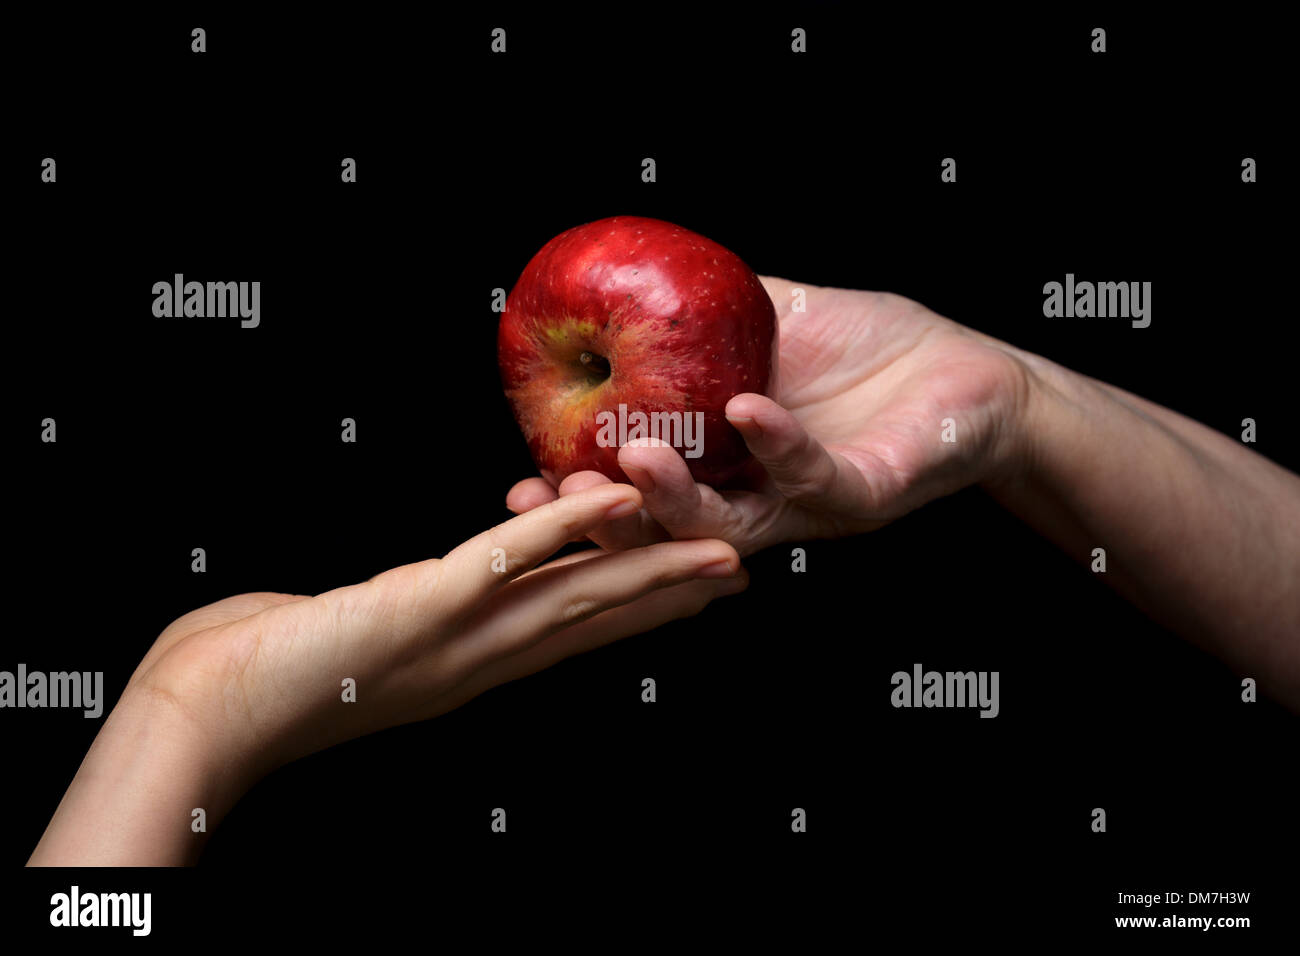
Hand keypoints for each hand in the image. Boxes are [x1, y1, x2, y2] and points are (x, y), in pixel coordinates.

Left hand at [29, 483, 744, 863]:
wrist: (202, 715)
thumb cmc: (263, 675)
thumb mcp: (366, 639)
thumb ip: (410, 611)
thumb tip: (431, 584)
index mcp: (463, 665)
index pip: (567, 635)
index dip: (634, 612)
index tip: (685, 593)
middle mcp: (473, 661)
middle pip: (590, 622)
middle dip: (667, 596)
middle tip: (735, 570)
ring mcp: (452, 637)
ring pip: (570, 597)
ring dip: (646, 573)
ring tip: (713, 552)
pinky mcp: (416, 607)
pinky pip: (500, 562)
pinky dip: (558, 530)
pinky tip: (605, 503)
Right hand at [506, 276, 1036, 555]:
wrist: (971, 376)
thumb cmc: (873, 352)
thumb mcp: (774, 322)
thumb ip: (706, 310)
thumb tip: (635, 275)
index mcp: (723, 466)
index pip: (638, 495)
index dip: (581, 496)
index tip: (523, 485)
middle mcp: (756, 497)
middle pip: (666, 527)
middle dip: (609, 518)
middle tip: (554, 493)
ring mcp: (808, 503)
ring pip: (728, 522)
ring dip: (676, 495)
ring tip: (634, 455)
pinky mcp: (864, 493)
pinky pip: (813, 477)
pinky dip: (777, 445)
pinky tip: (747, 409)